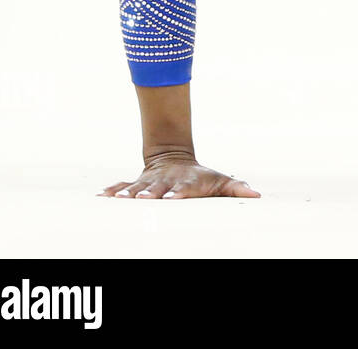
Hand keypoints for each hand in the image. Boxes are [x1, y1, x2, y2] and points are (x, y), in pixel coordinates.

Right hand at [98, 151, 259, 199]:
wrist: (175, 158)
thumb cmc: (200, 177)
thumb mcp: (219, 181)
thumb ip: (236, 188)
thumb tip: (256, 195)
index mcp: (185, 183)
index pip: (182, 189)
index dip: (178, 193)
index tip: (172, 198)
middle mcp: (165, 183)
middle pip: (157, 188)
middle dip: (150, 193)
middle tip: (143, 198)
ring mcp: (149, 182)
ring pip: (136, 187)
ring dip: (128, 193)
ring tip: (118, 199)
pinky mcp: (136, 183)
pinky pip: (122, 186)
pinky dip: (112, 190)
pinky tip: (101, 196)